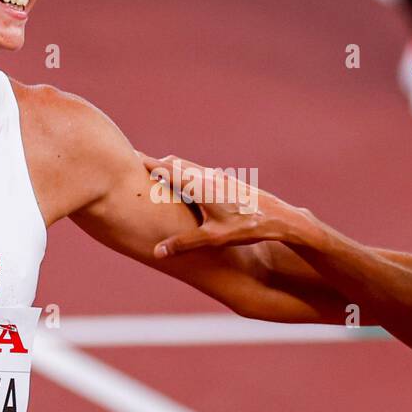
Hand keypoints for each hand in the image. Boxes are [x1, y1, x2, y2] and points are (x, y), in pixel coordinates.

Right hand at [139, 153, 313, 257]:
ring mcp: (220, 177)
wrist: (282, 218)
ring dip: (172, 169)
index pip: (166, 168)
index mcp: (199, 185)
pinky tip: (189, 185)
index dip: (147, 163)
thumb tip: (157, 253)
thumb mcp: (214, 238)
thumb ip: (184, 244)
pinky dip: (187, 175)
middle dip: (156, 164)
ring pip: (189, 167)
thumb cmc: (247, 228)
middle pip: (175, 163)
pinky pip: (201, 173)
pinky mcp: (230, 182)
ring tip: (157, 173)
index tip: (129, 157)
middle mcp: (208, 176)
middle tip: (137, 164)